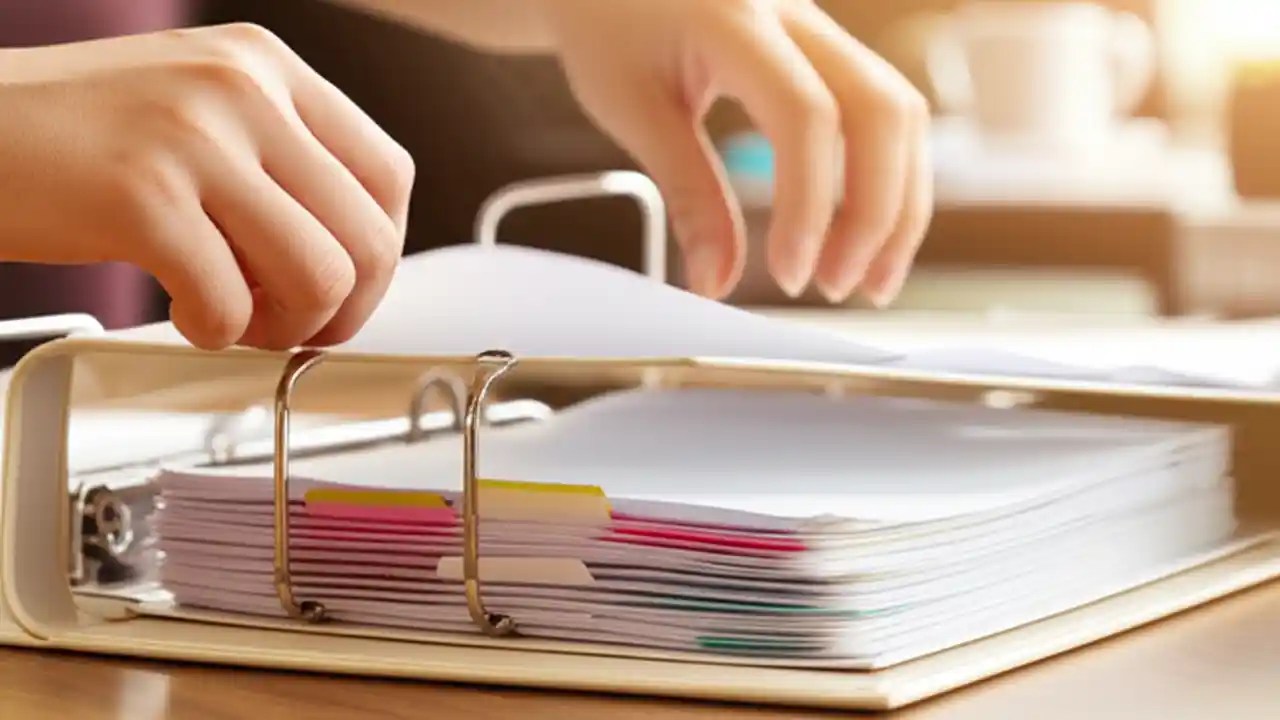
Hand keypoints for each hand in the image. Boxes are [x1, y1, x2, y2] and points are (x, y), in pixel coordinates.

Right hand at [0, 23, 413, 349]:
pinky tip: (183, 311)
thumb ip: (280, 158)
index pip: (389, 177)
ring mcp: (193, 138)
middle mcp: (242, 90)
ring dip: (285, 327)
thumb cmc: (72, 133)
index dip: (379, 256)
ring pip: (321, 277)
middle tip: (293, 325)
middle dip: (341, 310)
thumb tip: (357, 253)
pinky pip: (231, 304)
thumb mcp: (200, 108)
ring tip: (237, 318)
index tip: (345, 290)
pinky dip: (215, 332)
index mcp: (267, 66)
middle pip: (369, 239)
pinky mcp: (140, 197)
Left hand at [539, 0, 931, 304]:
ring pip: (900, 111)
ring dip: (898, 202)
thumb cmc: (606, 22)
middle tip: (844, 286)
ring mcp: (822, 24)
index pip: (806, 116)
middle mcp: (797, 10)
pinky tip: (860, 230)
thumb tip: (717, 283)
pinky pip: (883, 109)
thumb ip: (686, 192)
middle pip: (882, 111)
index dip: (811, 206)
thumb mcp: (630, 106)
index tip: (791, 276)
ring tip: (864, 277)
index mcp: (736, 17)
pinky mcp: (829, 46)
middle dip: (878, 212)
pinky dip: (885, 176)